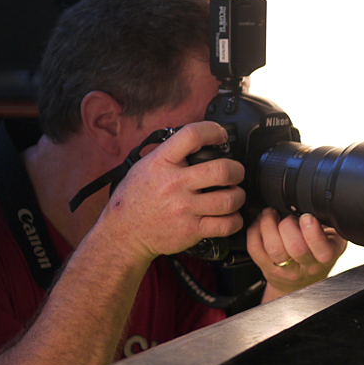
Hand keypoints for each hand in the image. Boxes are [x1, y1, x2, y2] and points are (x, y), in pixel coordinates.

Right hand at [97, 121, 246, 262]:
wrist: (124, 233)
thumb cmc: (136, 198)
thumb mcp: (145, 166)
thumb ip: (171, 153)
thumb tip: (198, 141)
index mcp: (162, 162)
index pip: (192, 136)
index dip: (213, 131)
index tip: (220, 136)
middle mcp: (174, 184)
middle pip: (222, 170)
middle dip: (237, 170)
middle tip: (236, 173)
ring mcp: (184, 208)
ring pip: (230, 199)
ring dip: (239, 196)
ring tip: (234, 195)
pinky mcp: (192, 230)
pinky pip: (226, 224)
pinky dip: (235, 220)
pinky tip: (230, 216)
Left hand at [247, 208, 347, 299]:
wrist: (302, 281)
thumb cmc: (318, 252)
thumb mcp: (333, 238)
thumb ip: (329, 223)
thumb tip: (316, 204)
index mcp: (327, 256)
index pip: (323, 251)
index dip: (312, 231)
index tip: (307, 217)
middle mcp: (306, 266)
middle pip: (296, 248)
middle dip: (289, 224)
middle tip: (289, 216)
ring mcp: (285, 269)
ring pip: (273, 248)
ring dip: (269, 224)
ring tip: (271, 214)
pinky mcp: (267, 267)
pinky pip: (255, 249)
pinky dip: (254, 230)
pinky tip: (261, 223)